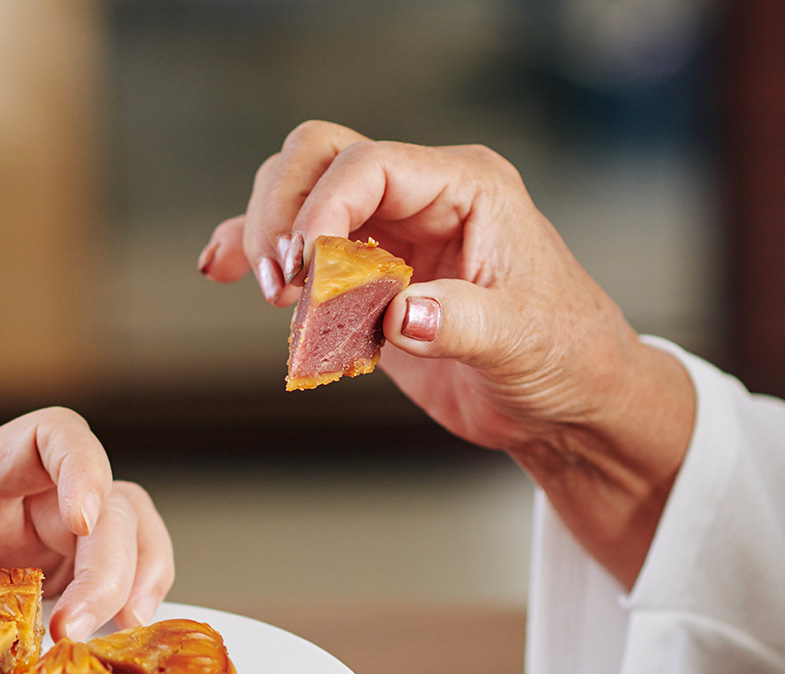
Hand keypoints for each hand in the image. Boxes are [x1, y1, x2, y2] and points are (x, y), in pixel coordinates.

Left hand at [0, 408, 173, 673]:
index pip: (52, 438)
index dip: (85, 468)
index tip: (84, 519)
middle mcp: (7, 506)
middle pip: (107, 503)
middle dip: (115, 560)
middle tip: (77, 630)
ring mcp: (20, 549)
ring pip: (115, 543)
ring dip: (130, 585)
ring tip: (114, 639)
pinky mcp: (21, 594)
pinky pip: (88, 593)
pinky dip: (107, 618)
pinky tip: (93, 655)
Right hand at [197, 121, 693, 585]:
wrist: (567, 404)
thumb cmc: (565, 358)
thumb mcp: (521, 342)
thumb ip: (459, 323)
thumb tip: (399, 316)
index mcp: (466, 188)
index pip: (368, 165)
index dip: (322, 209)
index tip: (303, 271)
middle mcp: (422, 197)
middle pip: (318, 158)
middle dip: (282, 214)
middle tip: (280, 285)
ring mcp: (390, 234)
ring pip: (298, 193)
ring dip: (267, 237)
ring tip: (276, 297)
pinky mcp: (365, 276)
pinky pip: (297, 247)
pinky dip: (252, 254)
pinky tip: (217, 269)